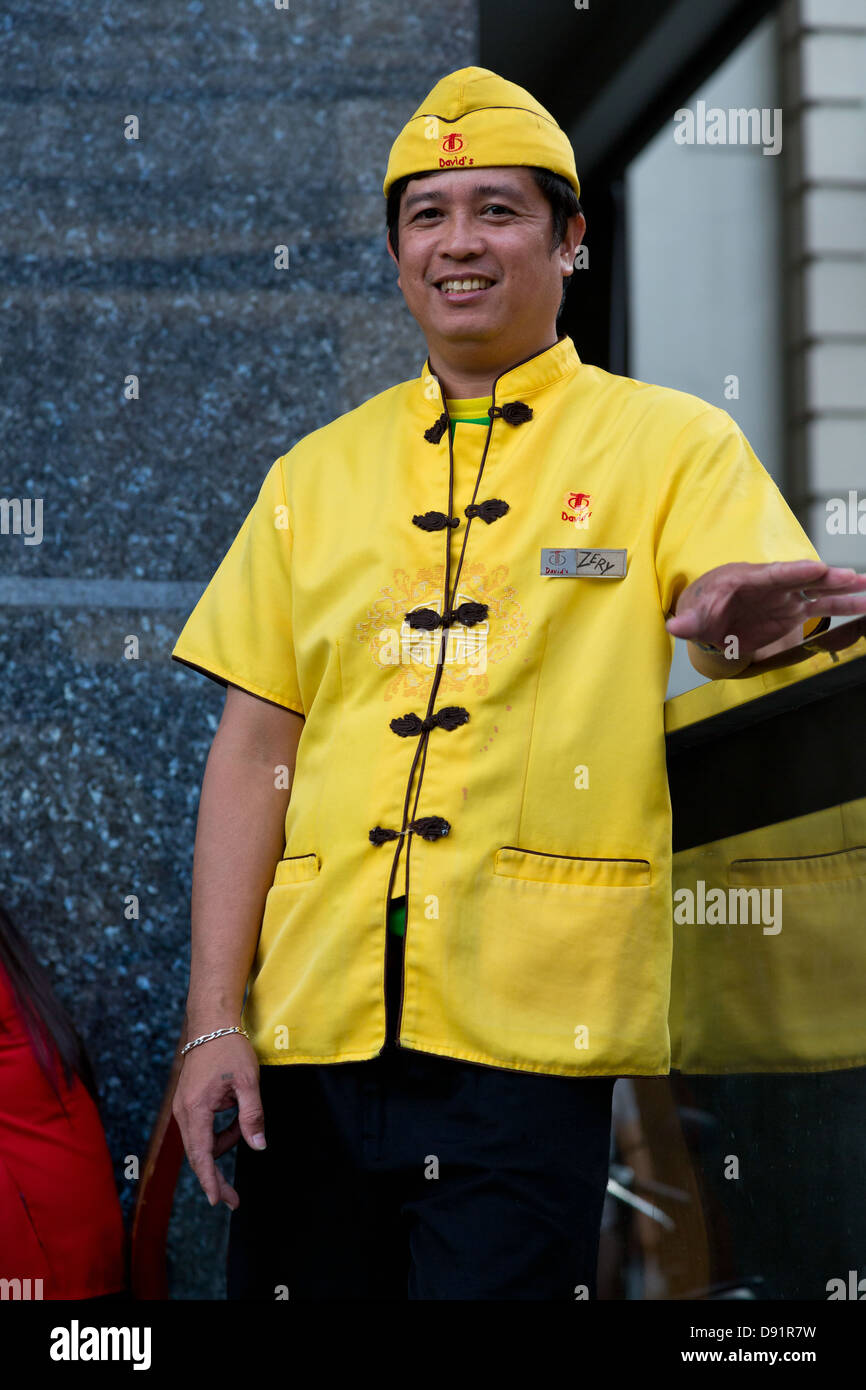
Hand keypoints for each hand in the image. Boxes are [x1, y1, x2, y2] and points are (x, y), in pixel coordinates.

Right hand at [172, 1034, 264, 1210]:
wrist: (211, 1025)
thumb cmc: (229, 1049)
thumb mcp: (248, 1082)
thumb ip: (252, 1116)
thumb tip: (258, 1146)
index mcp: (196, 1108)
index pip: (201, 1154)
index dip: (210, 1181)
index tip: (218, 1201)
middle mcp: (183, 1112)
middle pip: (198, 1155)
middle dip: (215, 1176)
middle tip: (234, 1199)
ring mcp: (182, 1107)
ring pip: (201, 1142)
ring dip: (222, 1145)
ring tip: (245, 1126)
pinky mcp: (187, 1103)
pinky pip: (201, 1129)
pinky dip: (218, 1132)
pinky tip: (234, 1117)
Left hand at [665, 560, 865, 656]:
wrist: (707, 616)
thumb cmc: (700, 609)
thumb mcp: (691, 615)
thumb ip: (687, 621)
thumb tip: (674, 625)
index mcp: (744, 578)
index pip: (771, 574)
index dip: (794, 572)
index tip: (816, 569)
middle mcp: (769, 584)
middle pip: (800, 578)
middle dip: (825, 577)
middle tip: (851, 577)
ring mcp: (783, 596)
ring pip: (817, 590)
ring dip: (842, 590)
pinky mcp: (792, 610)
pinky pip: (820, 606)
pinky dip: (842, 604)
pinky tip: (863, 603)